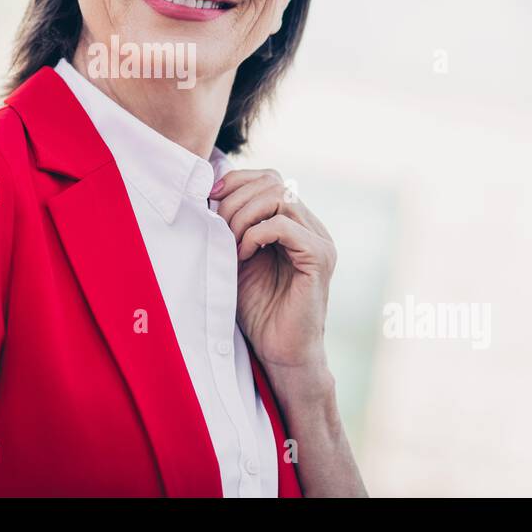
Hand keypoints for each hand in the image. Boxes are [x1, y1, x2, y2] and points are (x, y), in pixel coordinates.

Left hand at [209, 168, 336, 372]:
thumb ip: (233, 226)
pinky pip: (285, 225)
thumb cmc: (259, 311)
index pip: (269, 178)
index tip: (211, 199)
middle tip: (218, 228)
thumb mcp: (238, 258)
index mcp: (296, 223)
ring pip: (280, 197)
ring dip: (244, 216)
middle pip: (273, 182)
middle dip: (236, 200)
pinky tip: (245, 254)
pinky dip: (256, 234)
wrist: (281, 353)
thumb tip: (211, 192)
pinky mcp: (319, 258)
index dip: (238, 181)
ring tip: (232, 244)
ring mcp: (319, 241)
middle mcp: (312, 227)